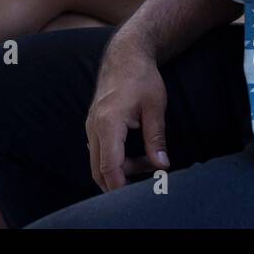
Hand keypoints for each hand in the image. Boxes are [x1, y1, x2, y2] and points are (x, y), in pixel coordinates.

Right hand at [85, 31, 169, 191]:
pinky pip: (98, 151)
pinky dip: (113, 160)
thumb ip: (156, 138)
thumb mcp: (155, 107)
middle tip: (145, 185)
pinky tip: (135, 154)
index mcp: (109, 122)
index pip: (109, 165)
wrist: (125, 55)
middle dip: (119, 184)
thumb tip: (162, 166)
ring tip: (147, 163)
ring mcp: (91, 126)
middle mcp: (94, 126)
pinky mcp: (93, 125)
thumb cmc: (141, 77)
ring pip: (97, 162)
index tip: (135, 198)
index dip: (120, 187)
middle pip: (98, 170)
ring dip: (119, 171)